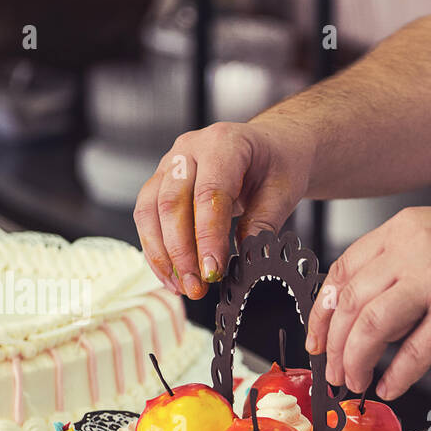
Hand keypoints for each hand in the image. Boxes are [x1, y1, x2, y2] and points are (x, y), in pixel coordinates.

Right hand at [133, 119, 314, 298]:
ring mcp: (170, 164)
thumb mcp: (282, 192)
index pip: (208, 194)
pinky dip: (156, 249)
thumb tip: (246, 261)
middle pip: (172, 203)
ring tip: (182, 287)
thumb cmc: (277, 163)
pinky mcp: (161, 182)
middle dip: (181, 252)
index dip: (207, 237)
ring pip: (150, 210)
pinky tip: (172, 276)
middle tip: (196, 286)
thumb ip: (263, 224)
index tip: (212, 271)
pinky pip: (147, 216)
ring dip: (162, 254)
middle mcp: (189, 150)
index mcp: (223, 143)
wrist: (270, 147)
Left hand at [307, 207, 430, 399]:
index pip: (344, 269)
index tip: (318, 338)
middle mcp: (417, 249)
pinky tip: (391, 387)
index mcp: (408, 228)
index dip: (323, 310)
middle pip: (351, 301)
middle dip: (334, 344)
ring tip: (355, 383)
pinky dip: (396, 376)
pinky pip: (412, 353)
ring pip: (371, 327)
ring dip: (355, 362)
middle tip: (333, 371)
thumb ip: (407, 266)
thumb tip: (369, 312)